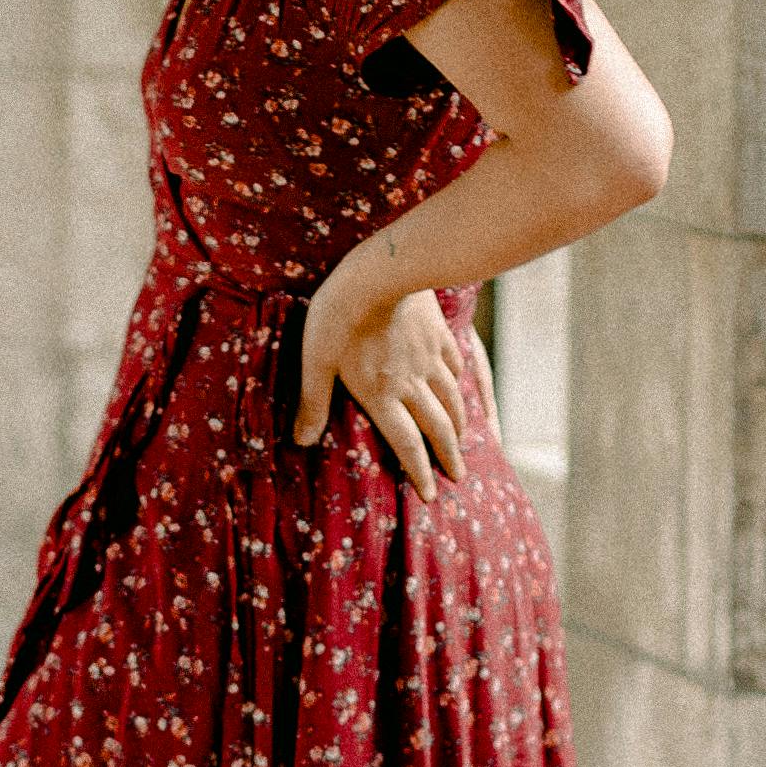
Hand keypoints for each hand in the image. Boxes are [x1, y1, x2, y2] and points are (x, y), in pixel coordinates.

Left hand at [294, 269, 471, 498]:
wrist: (380, 271)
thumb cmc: (338, 316)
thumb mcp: (316, 361)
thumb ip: (313, 402)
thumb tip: (301, 442)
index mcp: (382, 395)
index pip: (406, 443)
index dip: (419, 472)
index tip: (432, 495)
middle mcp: (412, 384)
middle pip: (437, 427)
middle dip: (448, 456)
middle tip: (459, 476)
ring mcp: (429, 358)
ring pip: (451, 399)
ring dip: (459, 425)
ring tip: (464, 440)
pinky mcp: (437, 333)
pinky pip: (454, 364)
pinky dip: (459, 382)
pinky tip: (459, 386)